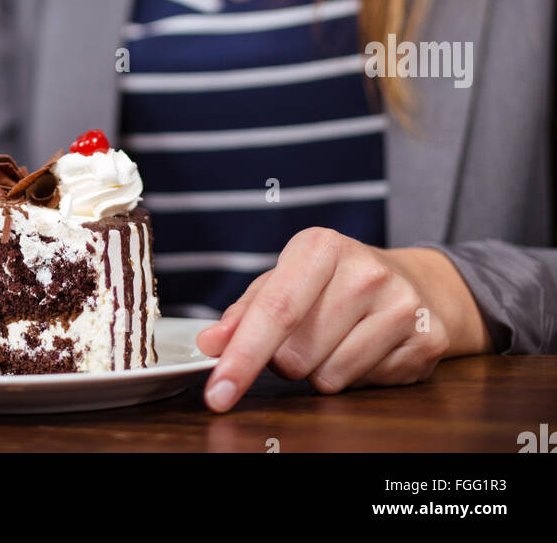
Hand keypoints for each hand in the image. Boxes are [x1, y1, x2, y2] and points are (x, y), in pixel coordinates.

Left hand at [195, 226, 490, 411]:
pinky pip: (365, 386)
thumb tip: (212, 344)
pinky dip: (356, 377)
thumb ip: (245, 312)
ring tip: (337, 340)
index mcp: (321, 246)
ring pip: (329, 377)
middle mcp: (365, 271)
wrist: (418, 283)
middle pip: (296, 355)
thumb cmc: (336, 282)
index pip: (275, 312)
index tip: (218, 392)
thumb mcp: (288, 279)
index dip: (242, 357)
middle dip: (287, 360)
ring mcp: (401, 305)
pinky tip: (368, 349)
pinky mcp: (426, 339)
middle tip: (304, 337)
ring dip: (321, 371)